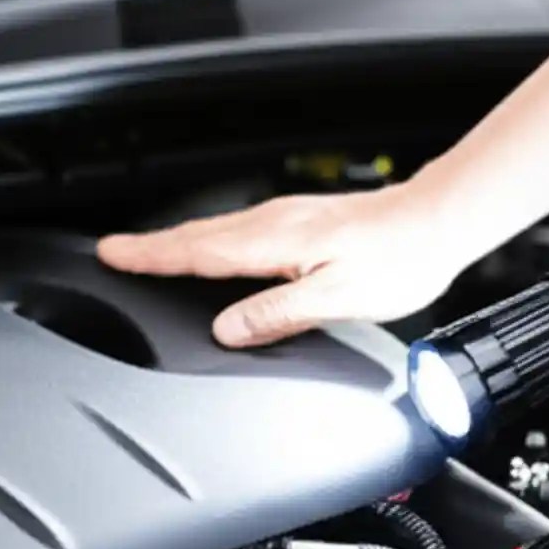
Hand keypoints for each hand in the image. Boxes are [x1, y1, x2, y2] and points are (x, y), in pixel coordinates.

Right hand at [97, 182, 468, 347]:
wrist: (438, 220)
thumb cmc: (400, 258)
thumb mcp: (338, 298)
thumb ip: (277, 313)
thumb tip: (229, 330)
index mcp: (274, 242)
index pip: (196, 251)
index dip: (150, 256)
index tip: (111, 254)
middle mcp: (274, 223)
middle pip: (197, 236)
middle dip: (150, 245)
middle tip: (112, 250)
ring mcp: (287, 218)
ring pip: (217, 231)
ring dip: (178, 241)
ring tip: (149, 253)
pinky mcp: (302, 221)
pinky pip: (239, 230)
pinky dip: (211, 239)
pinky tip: (215, 250)